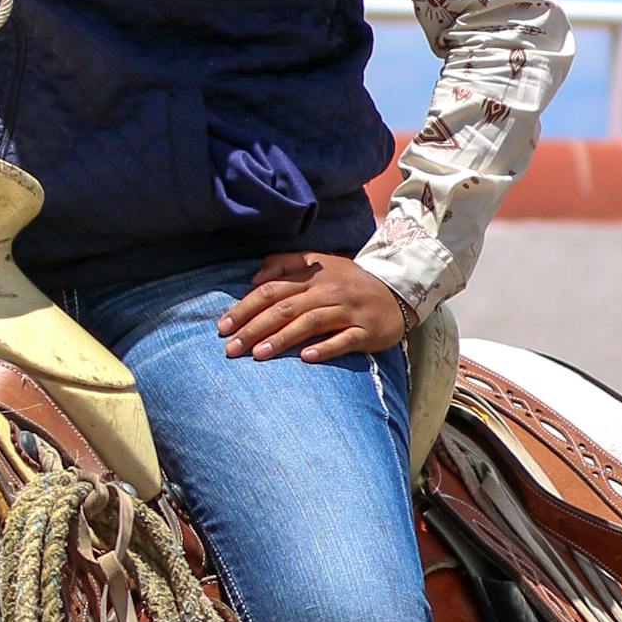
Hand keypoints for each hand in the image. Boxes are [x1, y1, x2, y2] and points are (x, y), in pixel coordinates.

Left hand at [218, 253, 411, 363]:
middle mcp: (328, 291)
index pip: (272, 289)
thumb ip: (285, 264)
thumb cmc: (349, 281)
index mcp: (313, 275)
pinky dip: (326, 348)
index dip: (246, 307)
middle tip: (230, 347)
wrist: (398, 291)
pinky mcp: (367, 331)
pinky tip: (306, 358)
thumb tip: (254, 278)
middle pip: (286, 307)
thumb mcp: (320, 263)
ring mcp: (348, 311)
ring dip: (282, 338)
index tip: (223, 326)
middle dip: (255, 327)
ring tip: (258, 354)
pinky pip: (345, 340)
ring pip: (311, 322)